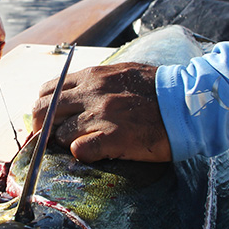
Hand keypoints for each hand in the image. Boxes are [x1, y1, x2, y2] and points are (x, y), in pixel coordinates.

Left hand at [31, 62, 171, 162]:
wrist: (187, 103)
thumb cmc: (157, 90)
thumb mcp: (122, 74)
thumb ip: (95, 83)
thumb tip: (74, 96)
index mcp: (93, 76)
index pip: (48, 90)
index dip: (43, 108)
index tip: (47, 120)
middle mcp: (91, 93)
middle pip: (43, 111)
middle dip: (40, 128)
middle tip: (49, 140)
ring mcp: (101, 115)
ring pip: (59, 133)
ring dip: (66, 143)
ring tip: (85, 144)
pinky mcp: (113, 137)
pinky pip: (79, 150)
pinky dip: (82, 154)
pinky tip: (95, 153)